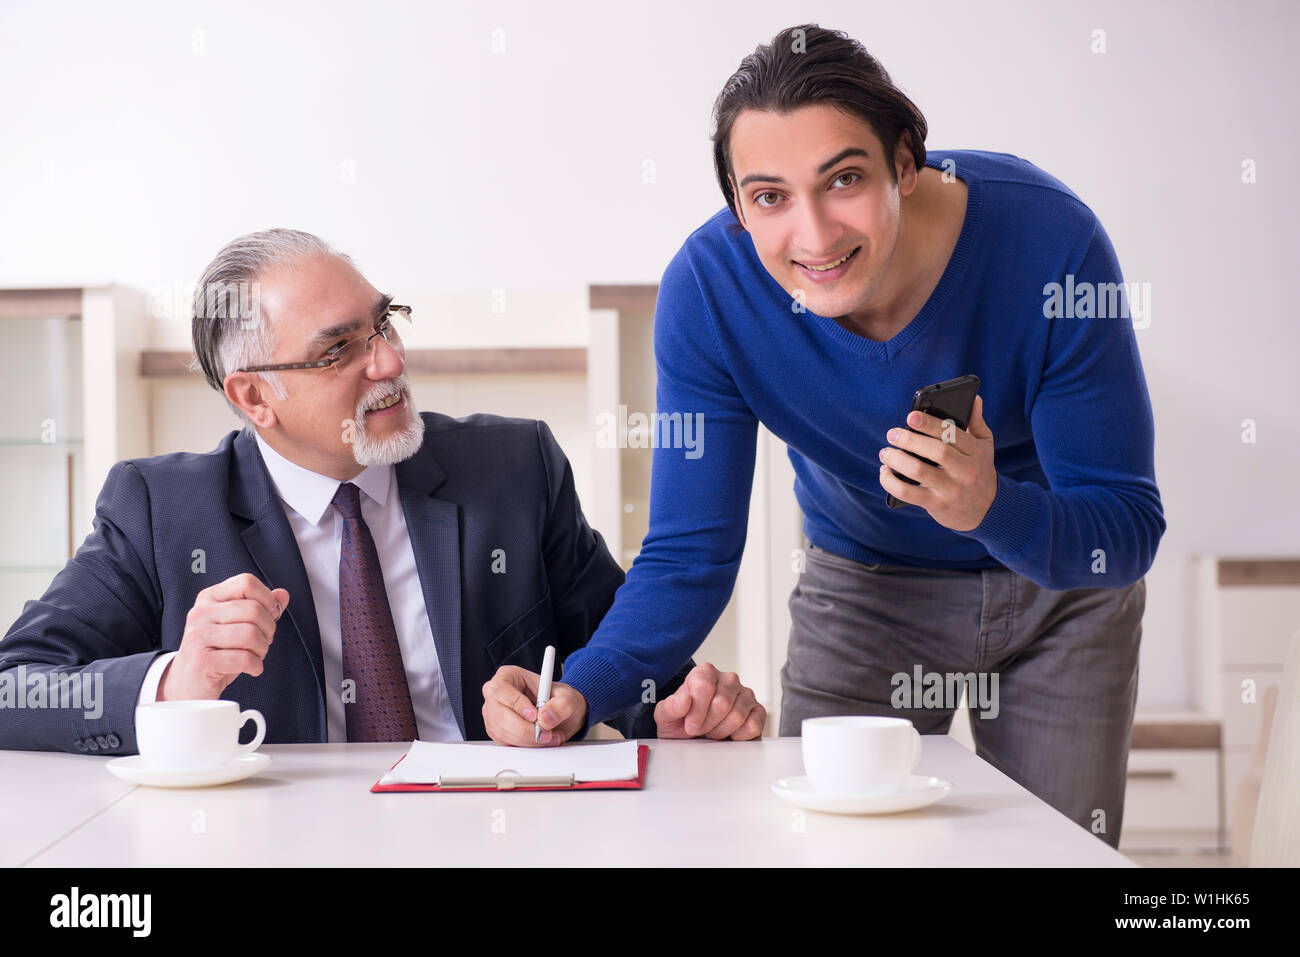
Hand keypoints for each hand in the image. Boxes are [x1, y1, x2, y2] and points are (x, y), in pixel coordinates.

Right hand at [158, 573, 288, 700]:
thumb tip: (282, 595)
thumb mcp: (238, 624)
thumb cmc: (217, 650)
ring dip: (262, 649)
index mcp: (209, 598)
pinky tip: (251, 668)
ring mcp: (198, 636)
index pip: (246, 583)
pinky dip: (256, 666)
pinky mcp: (202, 660)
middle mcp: (201, 613)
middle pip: (254, 610)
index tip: (270, 614)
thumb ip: (261, 607)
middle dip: (269, 629)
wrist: (188, 682)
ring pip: (251, 634)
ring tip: (255, 655)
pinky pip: (244, 659)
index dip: (267, 599)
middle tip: (263, 641)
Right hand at [482, 665, 587, 746]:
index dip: (517, 705)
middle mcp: (497, 695)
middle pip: (499, 715)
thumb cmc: (559, 700)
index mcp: (508, 676)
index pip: (501, 690)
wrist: (561, 715)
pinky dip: (525, 745)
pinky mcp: (498, 732)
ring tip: (549, 737)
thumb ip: (560, 705)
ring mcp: (494, 714)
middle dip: (524, 729)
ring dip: (527, 740)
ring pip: (502, 732)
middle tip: (545, 733)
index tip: (535, 715)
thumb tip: (545, 717)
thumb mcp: (568, 697)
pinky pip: (506, 743)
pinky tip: (540, 741)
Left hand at [654, 663, 765, 739]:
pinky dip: (739, 736)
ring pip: (737, 715)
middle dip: (707, 724)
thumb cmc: (681, 722)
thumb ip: (671, 707)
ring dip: (721, 731)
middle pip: (722, 703)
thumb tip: (685, 701)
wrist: (695, 735)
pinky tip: (729, 734)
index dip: (696, 711)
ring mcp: (745, 694)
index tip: (689, 725)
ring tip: (713, 731)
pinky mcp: (758, 711)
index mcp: (705, 672)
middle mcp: (728, 679)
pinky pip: (754, 725)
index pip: (704, 686)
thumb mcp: (665, 716)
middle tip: (700, 730)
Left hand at [878, 394, 996, 532]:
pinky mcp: (936, 505)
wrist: (986, 509)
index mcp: (976, 452)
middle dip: (910, 440)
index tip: (911, 416)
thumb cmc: (979, 470)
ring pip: (919, 471)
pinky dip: (891, 482)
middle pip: (936, 451)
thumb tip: (974, 399)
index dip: (930, 424)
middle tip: (892, 433)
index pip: (952, 434)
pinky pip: (907, 494)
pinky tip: (885, 472)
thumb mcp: (984, 446)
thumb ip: (976, 423)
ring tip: (885, 452)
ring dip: (897, 459)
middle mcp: (966, 471)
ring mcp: (951, 489)